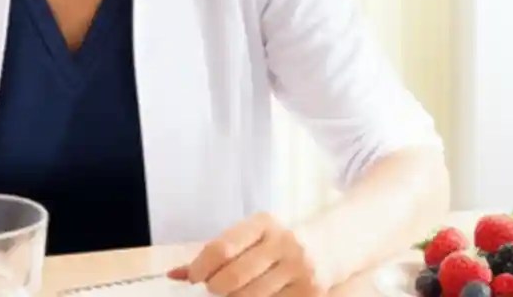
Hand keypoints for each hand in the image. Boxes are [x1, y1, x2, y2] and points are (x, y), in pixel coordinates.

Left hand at [169, 212, 330, 296]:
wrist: (336, 242)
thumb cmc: (283, 241)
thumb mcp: (255, 236)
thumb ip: (218, 253)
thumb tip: (176, 274)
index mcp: (264, 223)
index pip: (222, 247)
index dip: (201, 267)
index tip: (195, 278)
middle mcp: (284, 243)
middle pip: (234, 278)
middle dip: (216, 289)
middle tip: (215, 289)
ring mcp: (300, 269)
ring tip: (237, 293)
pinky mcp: (311, 292)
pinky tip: (259, 295)